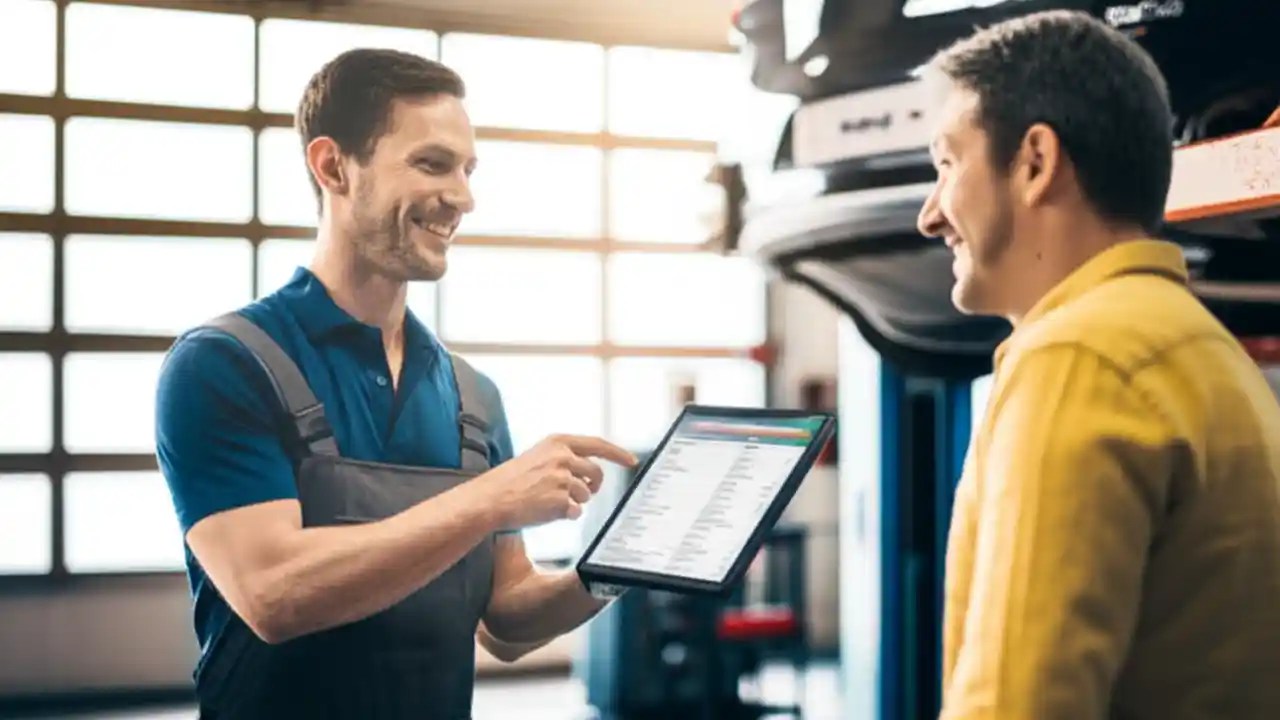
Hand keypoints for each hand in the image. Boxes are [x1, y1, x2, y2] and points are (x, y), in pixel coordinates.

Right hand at [483, 434, 636, 528]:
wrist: (490, 499)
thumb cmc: (510, 481)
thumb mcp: (538, 457)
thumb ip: (564, 459)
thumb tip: (590, 473)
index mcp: (558, 442)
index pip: (597, 444)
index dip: (618, 453)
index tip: (632, 461)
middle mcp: (563, 457)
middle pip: (597, 474)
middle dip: (593, 487)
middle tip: (582, 493)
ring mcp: (562, 479)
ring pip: (585, 496)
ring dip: (572, 502)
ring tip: (548, 501)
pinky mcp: (560, 500)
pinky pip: (575, 512)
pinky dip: (564, 515)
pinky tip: (544, 511)